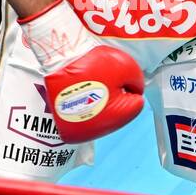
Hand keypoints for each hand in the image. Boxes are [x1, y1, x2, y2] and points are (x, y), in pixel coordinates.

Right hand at [19, 0, 143, 142]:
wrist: (58, 64)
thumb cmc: (91, 65)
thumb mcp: (126, 66)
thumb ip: (137, 80)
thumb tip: (134, 89)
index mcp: (121, 115)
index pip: (136, 102)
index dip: (129, 86)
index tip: (118, 77)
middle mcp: (104, 128)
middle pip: (120, 112)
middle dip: (117, 97)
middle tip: (104, 81)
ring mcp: (86, 131)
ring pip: (104, 116)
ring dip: (102, 103)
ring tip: (91, 86)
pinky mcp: (72, 128)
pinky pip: (87, 118)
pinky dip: (87, 108)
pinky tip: (82, 94)